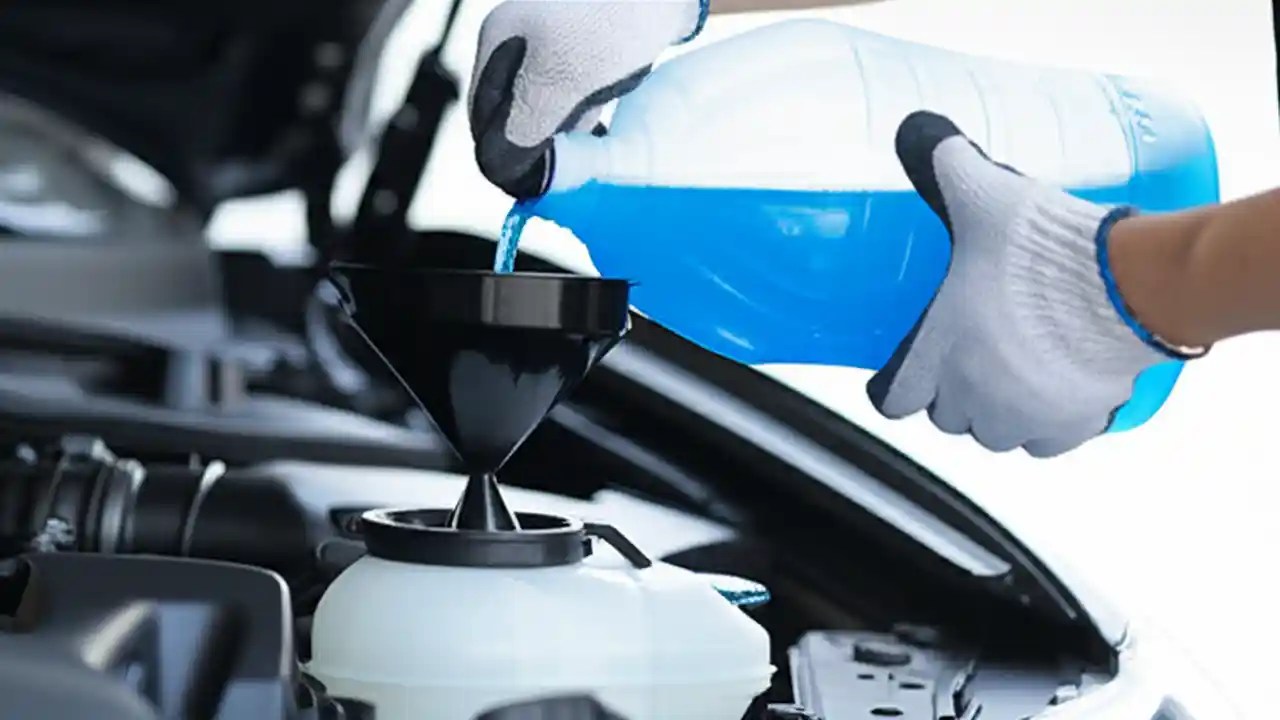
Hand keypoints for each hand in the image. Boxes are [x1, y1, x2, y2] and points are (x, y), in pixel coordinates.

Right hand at [468, 0, 704, 197]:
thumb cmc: (616, 21)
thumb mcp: (562, 79)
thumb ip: (527, 125)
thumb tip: (500, 169)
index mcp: (499, 39)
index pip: (482, 114)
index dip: (502, 152)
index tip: (529, 181)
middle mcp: (521, 41)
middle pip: (513, 113)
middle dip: (535, 144)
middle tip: (563, 170)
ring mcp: (554, 46)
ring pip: (544, 109)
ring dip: (563, 133)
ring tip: (587, 146)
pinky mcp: (587, 54)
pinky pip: (573, 99)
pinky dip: (584, 118)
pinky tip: (602, 127)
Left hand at [868, 111, 1172, 457]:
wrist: (1127, 286)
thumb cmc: (1043, 250)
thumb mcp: (980, 197)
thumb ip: (942, 165)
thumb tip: (915, 128)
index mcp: (936, 356)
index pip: (893, 399)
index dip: (898, 384)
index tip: (906, 370)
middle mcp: (972, 398)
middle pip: (947, 414)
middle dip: (952, 389)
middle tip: (971, 352)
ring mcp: (1022, 417)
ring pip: (994, 433)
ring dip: (997, 409)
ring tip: (1012, 370)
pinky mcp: (1072, 424)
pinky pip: (1045, 442)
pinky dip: (1046, 424)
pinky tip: (1053, 392)